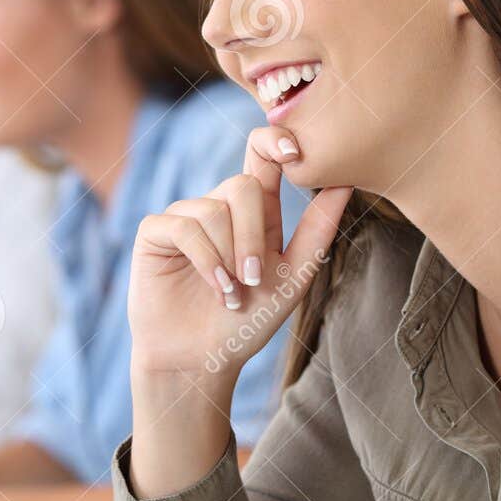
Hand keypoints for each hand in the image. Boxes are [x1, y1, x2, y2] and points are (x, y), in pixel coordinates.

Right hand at [127, 125, 351, 392]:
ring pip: (214, 210)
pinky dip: (205, 261)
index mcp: (252, 210)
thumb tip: (346, 182)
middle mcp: (217, 205)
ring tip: (231, 294)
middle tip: (254, 279)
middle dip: (253, 236)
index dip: (276, 139)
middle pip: (242, 185)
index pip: (262, 154)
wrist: (202, 360)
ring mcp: (184, 216)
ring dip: (229, 258)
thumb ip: (318, 230)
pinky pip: (184, 227)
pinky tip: (214, 288)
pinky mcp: (155, 232)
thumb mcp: (293, 276)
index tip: (296, 153)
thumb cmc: (247, 321)